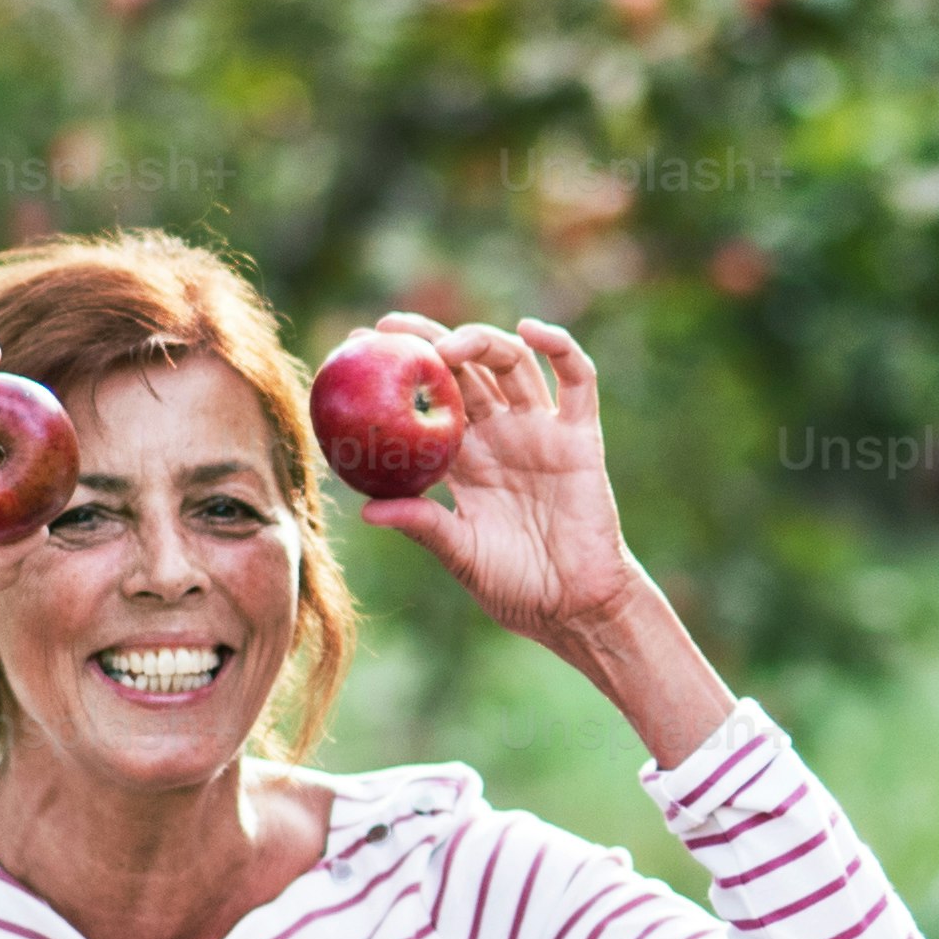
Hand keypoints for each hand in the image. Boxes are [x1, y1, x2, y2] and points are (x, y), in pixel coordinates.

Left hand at [354, 316, 652, 650]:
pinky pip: (577, 381)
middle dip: (428, 341)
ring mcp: (542, 432)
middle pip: (466, 369)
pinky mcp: (581, 438)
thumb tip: (366, 511)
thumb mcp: (460, 554)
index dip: (398, 371)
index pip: (428, 401)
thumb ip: (423, 524)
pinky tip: (532, 330)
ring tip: (447, 346)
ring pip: (513, 365)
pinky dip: (561, 348)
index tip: (357, 348)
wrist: (574, 608)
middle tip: (388, 329)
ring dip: (481, 342)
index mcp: (466, 459)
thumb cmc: (515, 587)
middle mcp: (502, 435)